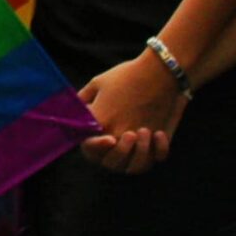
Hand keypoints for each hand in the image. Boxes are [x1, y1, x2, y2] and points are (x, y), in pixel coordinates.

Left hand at [76, 52, 185, 172]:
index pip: (88, 148)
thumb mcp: (97, 83)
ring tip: (139, 135)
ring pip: (135, 166)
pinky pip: (159, 156)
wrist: (159, 70)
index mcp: (100, 122)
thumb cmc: (126, 75)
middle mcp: (119, 134)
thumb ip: (83, 101)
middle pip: (111, 162)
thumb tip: (74, 112)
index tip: (101, 138)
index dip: (91, 146)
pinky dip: (157, 151)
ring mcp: (141, 138)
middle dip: (113, 153)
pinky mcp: (162, 135)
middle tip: (123, 136)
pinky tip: (157, 134)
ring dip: (135, 156)